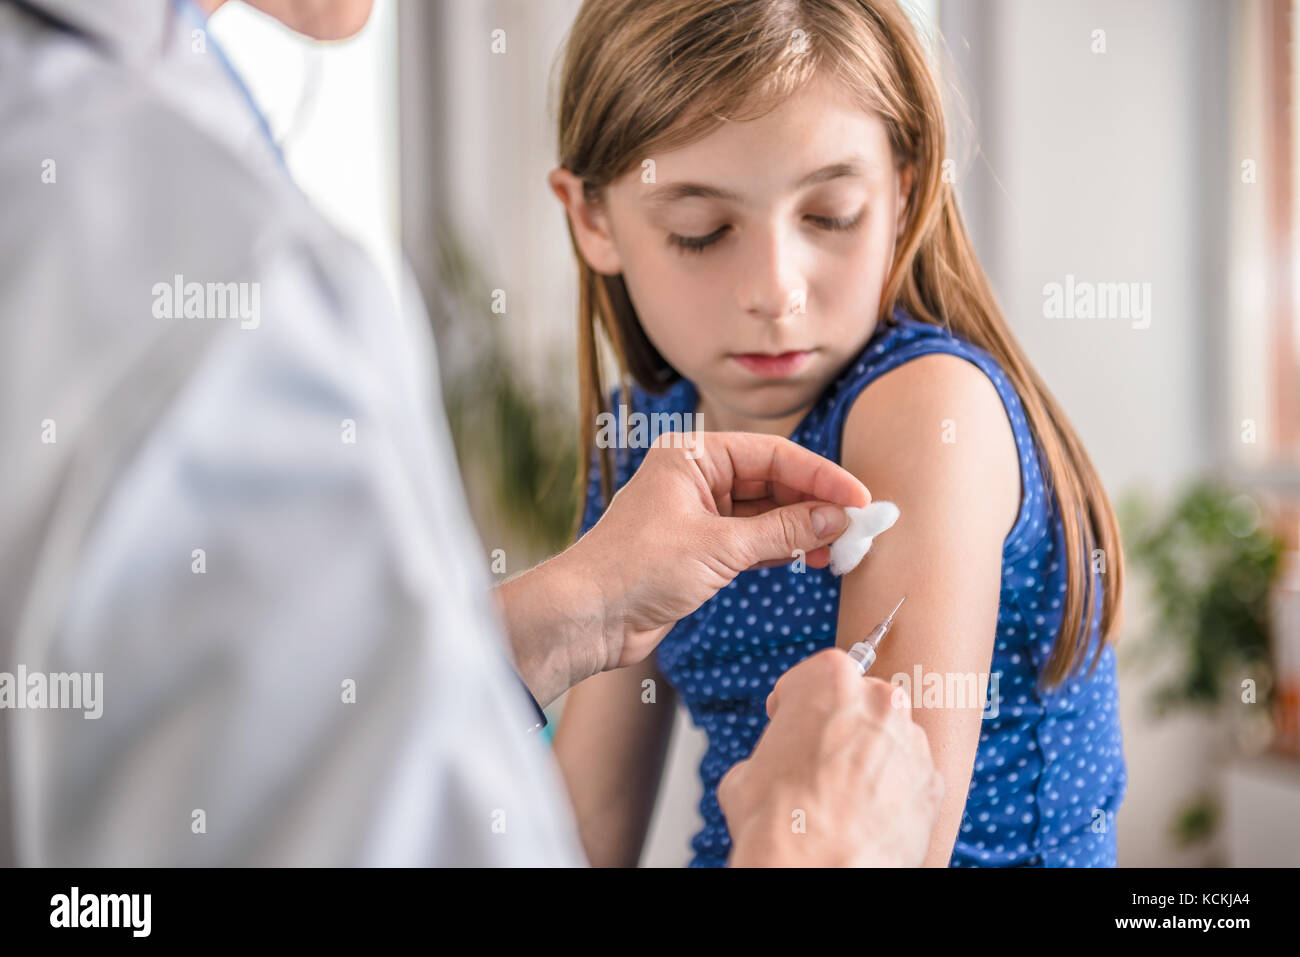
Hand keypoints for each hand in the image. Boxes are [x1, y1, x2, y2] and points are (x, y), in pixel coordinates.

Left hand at [573, 430, 869, 670]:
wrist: (589, 617)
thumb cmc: (636, 569)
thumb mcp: (719, 547)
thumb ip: (781, 531)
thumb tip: (835, 519)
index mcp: (693, 455)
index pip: (773, 455)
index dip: (821, 477)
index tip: (859, 500)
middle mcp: (697, 476)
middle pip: (773, 481)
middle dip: (815, 505)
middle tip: (856, 529)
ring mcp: (698, 512)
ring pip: (765, 513)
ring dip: (801, 529)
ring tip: (837, 550)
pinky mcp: (699, 547)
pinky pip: (752, 539)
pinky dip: (780, 548)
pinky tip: (808, 558)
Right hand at [718, 649, 944, 866]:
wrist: (817, 868)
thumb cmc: (776, 816)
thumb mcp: (747, 770)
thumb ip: (772, 752)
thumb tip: (774, 769)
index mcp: (831, 678)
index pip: (812, 676)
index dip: (793, 702)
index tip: (789, 720)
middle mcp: (880, 700)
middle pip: (859, 702)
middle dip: (840, 726)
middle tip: (816, 760)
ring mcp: (913, 741)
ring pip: (889, 739)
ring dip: (870, 757)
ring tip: (842, 795)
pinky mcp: (934, 783)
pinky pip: (911, 777)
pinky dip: (894, 791)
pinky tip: (867, 813)